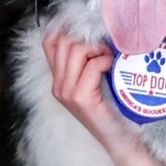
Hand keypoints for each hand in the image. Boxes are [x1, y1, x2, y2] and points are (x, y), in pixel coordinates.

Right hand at [41, 30, 128, 151]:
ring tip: (107, 57)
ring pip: (77, 50)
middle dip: (87, 39)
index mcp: (57, 79)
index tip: (87, 33)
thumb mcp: (91, 81)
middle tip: (103, 49)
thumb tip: (92, 32)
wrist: (115, 136)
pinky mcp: (80, 97)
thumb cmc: (108, 108)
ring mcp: (67, 92)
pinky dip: (105, 61)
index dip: (67, 29)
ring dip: (97, 49)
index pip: (49, 41)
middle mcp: (57, 85)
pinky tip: (111, 67)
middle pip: (65, 41)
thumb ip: (85, 61)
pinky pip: (92, 66)